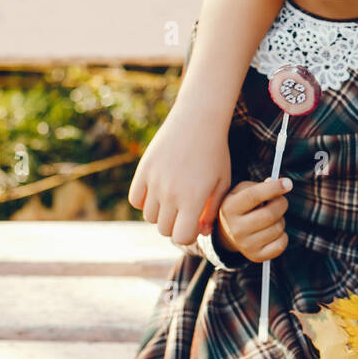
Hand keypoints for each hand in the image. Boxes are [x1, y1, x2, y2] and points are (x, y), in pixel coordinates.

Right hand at [129, 105, 231, 247]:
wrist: (198, 121)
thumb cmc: (215, 153)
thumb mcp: (222, 182)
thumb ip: (212, 211)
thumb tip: (201, 233)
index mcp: (194, 199)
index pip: (181, 237)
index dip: (188, 235)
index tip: (194, 223)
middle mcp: (172, 193)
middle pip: (164, 230)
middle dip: (175, 225)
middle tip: (184, 211)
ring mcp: (155, 182)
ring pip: (149, 217)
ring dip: (161, 213)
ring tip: (174, 198)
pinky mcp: (143, 170)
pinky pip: (135, 200)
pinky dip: (144, 201)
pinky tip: (158, 190)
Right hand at [214, 178, 292, 263]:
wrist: (228, 233)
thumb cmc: (241, 206)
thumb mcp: (243, 191)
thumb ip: (260, 185)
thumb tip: (280, 184)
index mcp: (229, 208)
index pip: (254, 196)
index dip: (274, 188)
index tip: (288, 183)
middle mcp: (235, 228)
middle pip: (270, 214)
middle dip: (281, 204)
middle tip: (280, 201)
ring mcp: (245, 245)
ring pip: (278, 228)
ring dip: (281, 220)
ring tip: (271, 219)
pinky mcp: (256, 256)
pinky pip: (281, 244)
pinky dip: (283, 236)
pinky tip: (273, 232)